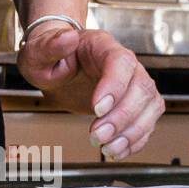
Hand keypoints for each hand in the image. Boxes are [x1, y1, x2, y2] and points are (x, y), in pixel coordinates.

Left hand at [17, 26, 164, 160]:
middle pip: (140, 87)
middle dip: (121, 117)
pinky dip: (136, 140)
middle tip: (97, 135)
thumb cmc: (49, 58)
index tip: (97, 108)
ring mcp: (134, 83)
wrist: (55, 68)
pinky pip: (147, 122)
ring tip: (106, 148)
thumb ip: (49, 46)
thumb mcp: (38, 52)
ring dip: (131, 132)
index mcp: (102, 46)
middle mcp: (125, 63)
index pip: (121, 62)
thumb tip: (66, 37)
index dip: (115, 86)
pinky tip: (117, 150)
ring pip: (150, 106)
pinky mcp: (136, 104)